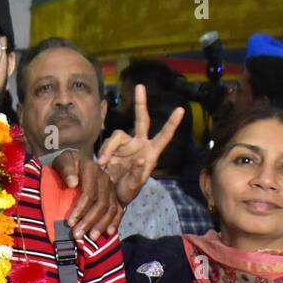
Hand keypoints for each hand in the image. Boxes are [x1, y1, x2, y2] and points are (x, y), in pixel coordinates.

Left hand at [52, 149, 120, 240]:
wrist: (75, 162)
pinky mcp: (113, 195)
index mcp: (92, 169)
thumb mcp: (62, 161)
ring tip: (90, 237)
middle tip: (77, 235)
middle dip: (89, 221)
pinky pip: (118, 210)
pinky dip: (114, 222)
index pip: (89, 193)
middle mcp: (105, 178)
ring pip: (110, 209)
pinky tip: (109, 233)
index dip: (80, 209)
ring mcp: (111, 188)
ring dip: (101, 225)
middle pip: (101, 203)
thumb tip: (73, 183)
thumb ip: (66, 169)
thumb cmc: (66, 164)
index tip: (70, 222)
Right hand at [97, 84, 184, 207]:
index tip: (180, 110)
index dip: (171, 124)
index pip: (164, 136)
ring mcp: (125, 145)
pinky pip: (107, 144)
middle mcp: (139, 144)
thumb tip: (140, 160)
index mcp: (151, 153)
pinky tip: (101, 163)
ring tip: (104, 163)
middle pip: (141, 120)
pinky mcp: (112, 148)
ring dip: (109, 148)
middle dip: (140, 103)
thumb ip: (138, 175)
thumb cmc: (127, 192)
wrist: (110, 195)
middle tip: (140, 87)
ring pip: (117, 135)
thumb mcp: (134, 187)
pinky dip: (104, 152)